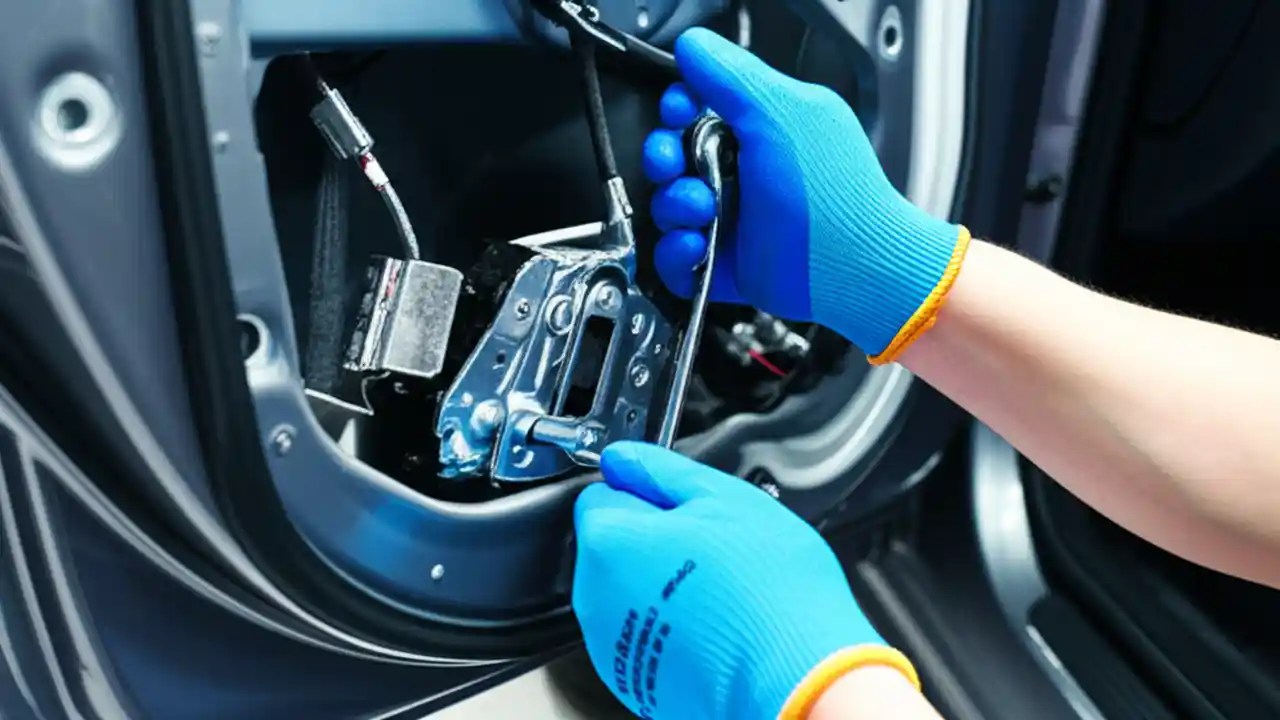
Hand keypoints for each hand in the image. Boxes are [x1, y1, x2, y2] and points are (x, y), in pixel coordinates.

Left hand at [572, 442, 910, 718]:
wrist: (794, 679)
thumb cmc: (767, 591)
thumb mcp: (721, 498)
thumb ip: (660, 470)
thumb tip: (622, 458)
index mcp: (608, 543)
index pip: (603, 492)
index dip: (646, 492)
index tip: (681, 504)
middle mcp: (595, 598)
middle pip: (614, 546)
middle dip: (654, 539)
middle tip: (711, 547)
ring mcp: (612, 646)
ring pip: (630, 593)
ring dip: (663, 586)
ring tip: (720, 591)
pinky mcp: (636, 681)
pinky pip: (645, 637)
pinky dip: (672, 629)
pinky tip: (716, 626)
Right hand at [644, 29, 967, 360]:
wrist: (849, 262)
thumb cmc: (830, 189)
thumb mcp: (780, 111)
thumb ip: (731, 74)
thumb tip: (694, 45)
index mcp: (760, 131)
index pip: (698, 110)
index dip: (677, 108)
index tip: (678, 111)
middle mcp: (744, 174)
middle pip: (674, 158)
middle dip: (664, 158)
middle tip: (673, 161)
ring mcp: (733, 221)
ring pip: (670, 207)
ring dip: (674, 205)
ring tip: (702, 209)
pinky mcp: (723, 265)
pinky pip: (677, 258)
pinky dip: (677, 253)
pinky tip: (696, 243)